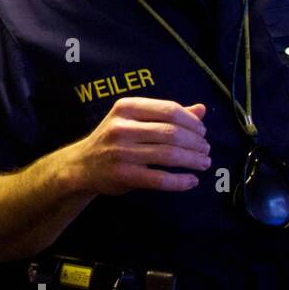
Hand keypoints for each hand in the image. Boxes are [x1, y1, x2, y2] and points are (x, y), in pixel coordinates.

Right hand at [68, 98, 210, 195]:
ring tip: (204, 163)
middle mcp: (121, 128)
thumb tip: (202, 109)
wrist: (82, 165)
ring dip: (193, 160)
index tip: (202, 132)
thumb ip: (166, 114)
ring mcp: (121, 152)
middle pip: (172, 133)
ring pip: (169, 155)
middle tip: (206, 150)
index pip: (169, 110)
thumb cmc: (113, 139)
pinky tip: (192, 181)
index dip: (192, 122)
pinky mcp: (123, 175)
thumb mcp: (133, 119)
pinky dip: (181, 181)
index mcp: (126, 108)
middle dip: (196, 143)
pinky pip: (160, 179)